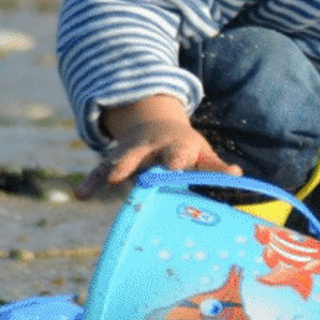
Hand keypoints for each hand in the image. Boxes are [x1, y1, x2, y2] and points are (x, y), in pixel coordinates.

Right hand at [75, 95, 240, 198]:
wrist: (154, 124)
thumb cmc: (184, 147)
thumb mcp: (201, 152)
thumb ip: (215, 166)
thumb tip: (238, 174)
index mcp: (175, 147)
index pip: (176, 155)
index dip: (174, 164)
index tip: (175, 174)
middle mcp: (150, 148)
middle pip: (144, 156)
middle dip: (140, 164)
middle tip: (135, 175)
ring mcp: (130, 154)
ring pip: (120, 161)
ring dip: (115, 169)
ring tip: (108, 180)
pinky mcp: (114, 160)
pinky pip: (99, 170)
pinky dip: (90, 181)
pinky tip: (81, 195)